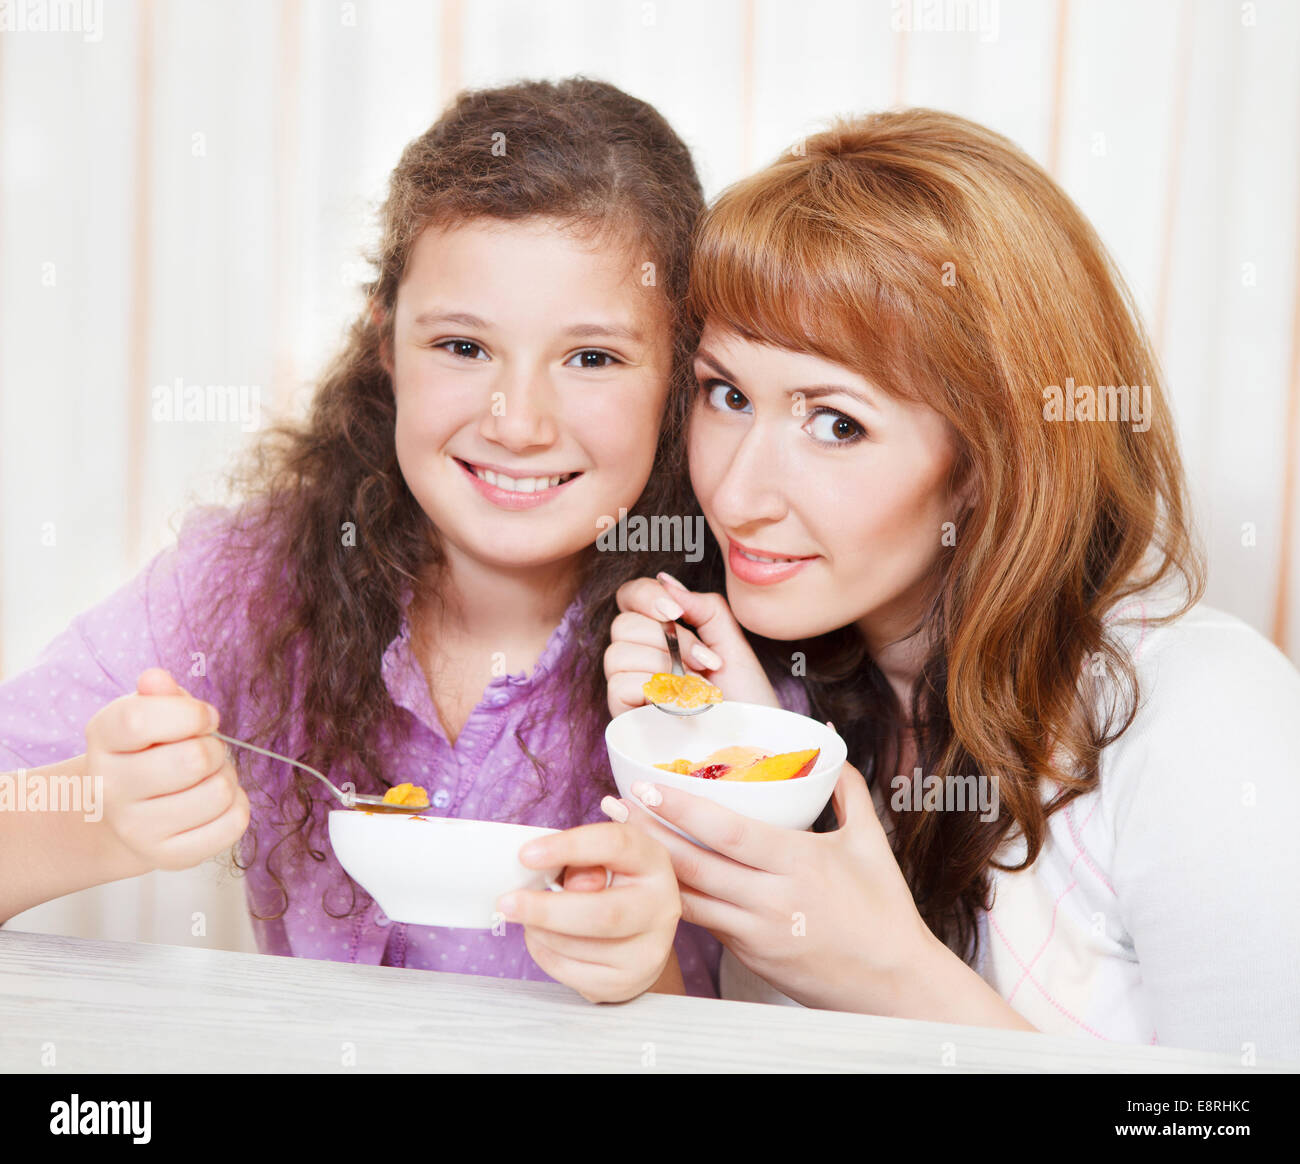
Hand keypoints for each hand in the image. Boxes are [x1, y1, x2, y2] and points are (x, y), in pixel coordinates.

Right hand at [87, 668, 250, 873]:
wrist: (130, 813)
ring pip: (219, 792)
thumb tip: (156, 679)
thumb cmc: (150, 750)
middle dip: (214, 748)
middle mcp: (109, 788)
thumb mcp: (150, 713)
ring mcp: (136, 829)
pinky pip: (233, 824)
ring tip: (206, 777)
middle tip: (205, 752)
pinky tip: (214, 803)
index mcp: (103, 740)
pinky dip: (236, 807)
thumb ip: (159, 693)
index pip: (139, 720)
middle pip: (193, 760)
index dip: (190, 713)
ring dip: (226, 777)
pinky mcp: (168, 857)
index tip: (205, 717)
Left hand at [498, 821, 681, 1003]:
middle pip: (602, 913)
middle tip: (507, 902)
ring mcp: (649, 950)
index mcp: (652, 860)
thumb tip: (561, 886)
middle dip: (546, 910)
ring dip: (540, 931)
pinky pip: (573, 972)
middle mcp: (661, 906)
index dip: (569, 847)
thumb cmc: (609, 884)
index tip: (525, 855)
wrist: (637, 935)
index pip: (615, 845)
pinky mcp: (628, 982)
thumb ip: (578, 863)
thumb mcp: (598, 860)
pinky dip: (544, 953)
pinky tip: (540, 938)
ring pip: (581, 946)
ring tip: (526, 917)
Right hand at [604, 570, 778, 716]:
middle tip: (703, 663)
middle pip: (623, 624)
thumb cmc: (745, 695)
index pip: (630, 596)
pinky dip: (655, 690)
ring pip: (618, 653)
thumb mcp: (732, 641)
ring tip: (697, 688)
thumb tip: (666, 581)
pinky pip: (620, 684)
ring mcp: (630, 686)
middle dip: (668, 640)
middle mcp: (640, 655)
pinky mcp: (626, 715)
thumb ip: (702, 606)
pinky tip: (681, 704)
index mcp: (661, 632)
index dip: (647, 597)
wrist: (754, 739)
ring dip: (665, 668)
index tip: (677, 614)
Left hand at [604, 763, 934, 1013]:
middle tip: (612, 804)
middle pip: (695, 864)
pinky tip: (651, 880)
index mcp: (800, 863)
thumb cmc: (884, 910)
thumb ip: (847, 790)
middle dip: (648, 834)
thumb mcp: (870, 843)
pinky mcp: (748, 956)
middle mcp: (772, 899)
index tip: (648, 785)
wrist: (892, 984)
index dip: (683, 809)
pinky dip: (676, 899)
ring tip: (617, 841)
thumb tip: (829, 743)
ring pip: (689, 898)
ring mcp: (755, 932)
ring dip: (650, 869)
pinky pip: (704, 922)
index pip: (728, 832)